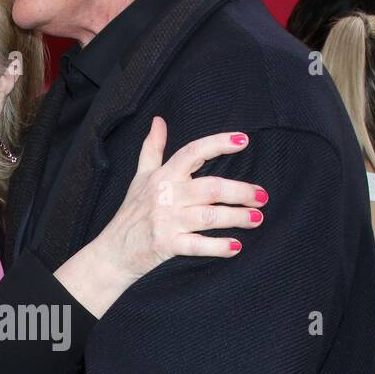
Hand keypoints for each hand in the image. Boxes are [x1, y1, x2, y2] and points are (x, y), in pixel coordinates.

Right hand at [54, 120, 266, 316]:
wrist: (112, 252)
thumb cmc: (131, 213)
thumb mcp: (140, 178)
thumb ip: (152, 149)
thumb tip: (159, 121)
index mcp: (163, 176)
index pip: (192, 152)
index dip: (218, 143)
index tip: (243, 140)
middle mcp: (166, 196)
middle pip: (210, 188)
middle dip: (240, 192)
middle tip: (262, 196)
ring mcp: (166, 221)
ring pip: (209, 217)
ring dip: (236, 218)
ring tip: (256, 219)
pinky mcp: (166, 245)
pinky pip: (197, 245)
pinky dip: (218, 247)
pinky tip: (236, 247)